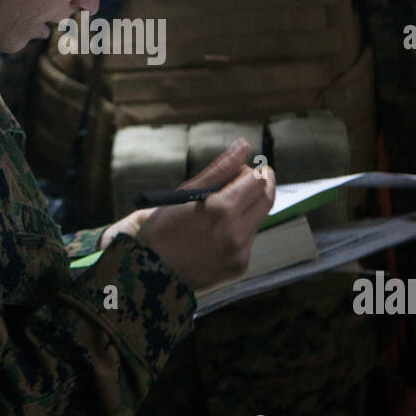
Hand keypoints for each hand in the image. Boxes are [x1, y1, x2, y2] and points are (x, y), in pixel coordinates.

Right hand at [108, 137, 275, 292]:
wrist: (148, 270)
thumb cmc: (163, 226)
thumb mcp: (187, 191)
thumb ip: (221, 169)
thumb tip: (244, 145)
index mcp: (221, 210)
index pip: (257, 181)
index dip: (253, 170)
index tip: (244, 169)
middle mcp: (235, 234)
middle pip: (266, 199)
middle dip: (259, 186)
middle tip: (244, 180)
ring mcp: (239, 254)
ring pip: (258, 219)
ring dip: (248, 208)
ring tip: (221, 209)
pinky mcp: (239, 267)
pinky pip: (248, 239)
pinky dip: (239, 229)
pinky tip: (217, 232)